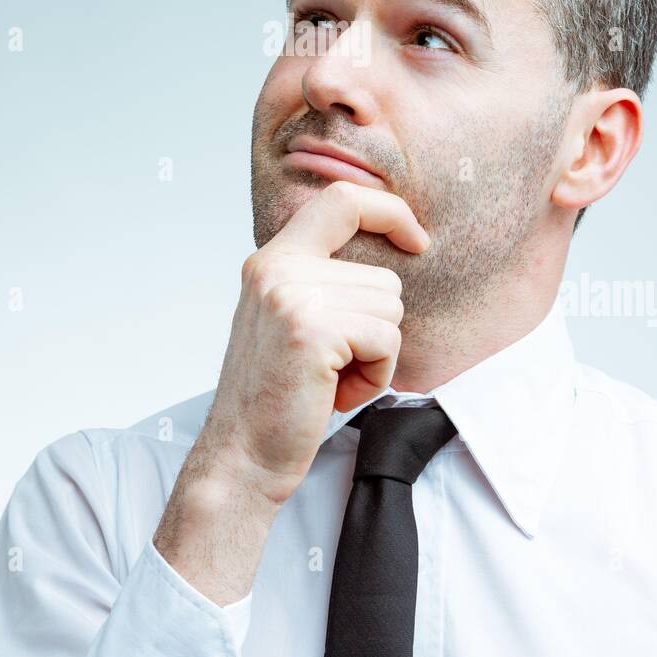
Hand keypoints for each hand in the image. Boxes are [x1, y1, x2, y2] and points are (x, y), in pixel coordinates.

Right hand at [199, 179, 430, 506]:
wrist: (241, 455)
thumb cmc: (277, 396)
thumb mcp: (288, 318)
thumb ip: (319, 280)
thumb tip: (391, 252)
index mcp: (271, 259)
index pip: (340, 200)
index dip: (389, 210)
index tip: (416, 239)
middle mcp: (277, 268)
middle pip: (383, 277)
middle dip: (378, 328)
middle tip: (335, 364)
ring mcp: (292, 296)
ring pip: (390, 309)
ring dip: (376, 354)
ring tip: (332, 378)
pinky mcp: (312, 330)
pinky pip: (387, 339)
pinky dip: (376, 374)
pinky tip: (337, 392)